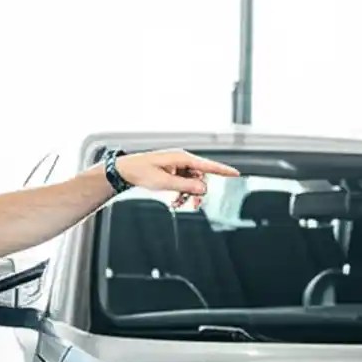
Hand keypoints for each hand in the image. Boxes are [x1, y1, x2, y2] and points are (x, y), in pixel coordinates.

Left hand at [114, 149, 240, 208]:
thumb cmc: (141, 171)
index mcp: (181, 157)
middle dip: (197, 191)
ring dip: (187, 194)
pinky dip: (181, 193)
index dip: (222, 170)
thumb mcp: (163, 181)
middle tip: (194, 204)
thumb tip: (203, 188)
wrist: (125, 170)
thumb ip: (185, 185)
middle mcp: (181, 160)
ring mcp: (177, 166)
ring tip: (178, 203)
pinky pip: (183, 183)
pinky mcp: (172, 172)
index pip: (207, 164)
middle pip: (200, 177)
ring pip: (192, 182)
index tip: (235, 174)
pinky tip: (174, 201)